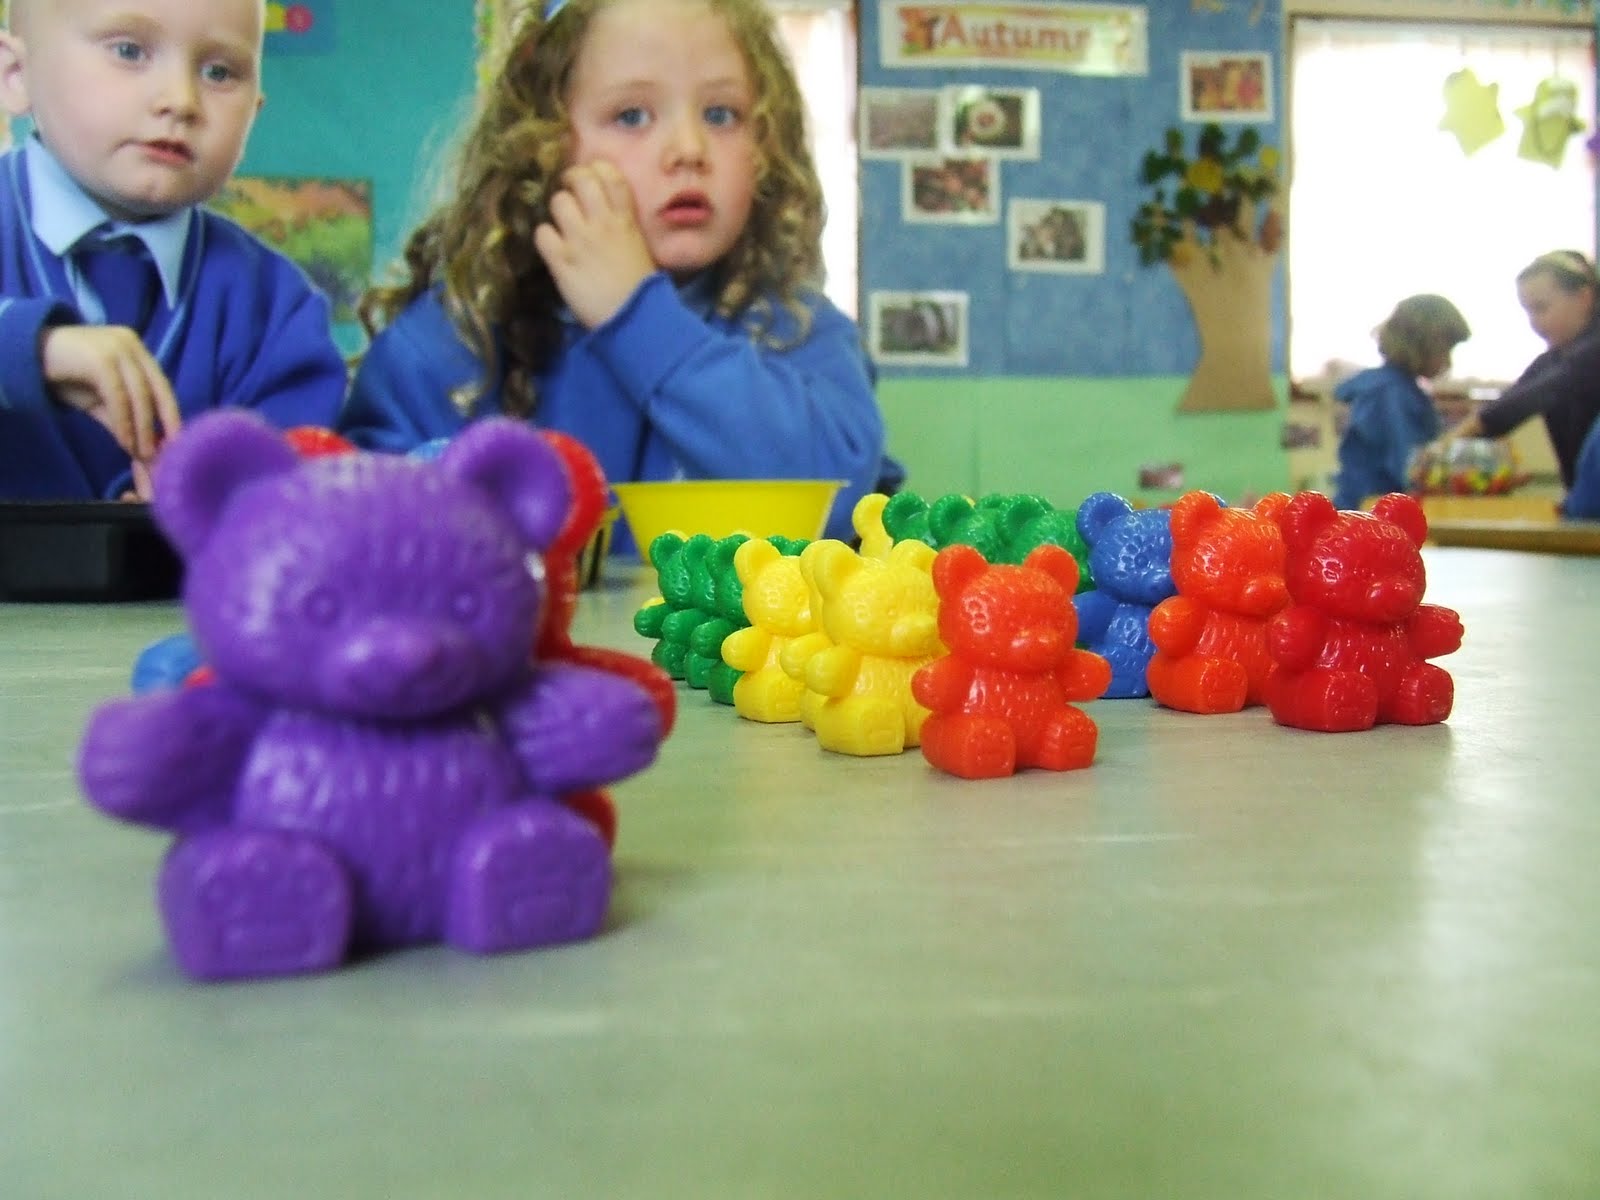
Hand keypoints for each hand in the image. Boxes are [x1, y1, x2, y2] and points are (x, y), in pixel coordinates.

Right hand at [40, 325, 180, 462]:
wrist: (29, 356)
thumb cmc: (69, 377)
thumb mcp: (102, 400)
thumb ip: (123, 417)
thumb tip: (146, 448)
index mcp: (138, 351)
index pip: (162, 385)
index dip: (172, 414)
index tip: (179, 441)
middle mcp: (132, 345)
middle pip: (155, 389)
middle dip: (161, 424)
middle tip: (161, 453)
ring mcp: (116, 348)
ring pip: (139, 394)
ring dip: (142, 428)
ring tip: (141, 452)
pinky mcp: (100, 359)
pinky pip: (118, 396)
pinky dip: (124, 421)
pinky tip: (124, 441)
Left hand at [533, 161, 655, 328]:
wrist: (634, 319)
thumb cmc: (641, 289)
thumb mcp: (640, 248)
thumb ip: (623, 227)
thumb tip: (608, 216)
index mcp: (626, 220)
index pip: (611, 175)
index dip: (597, 170)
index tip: (592, 179)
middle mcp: (603, 223)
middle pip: (581, 179)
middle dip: (571, 181)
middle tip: (569, 194)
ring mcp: (580, 240)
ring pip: (558, 201)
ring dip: (557, 212)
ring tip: (561, 226)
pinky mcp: (562, 261)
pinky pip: (542, 233)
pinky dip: (545, 239)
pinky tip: (552, 250)